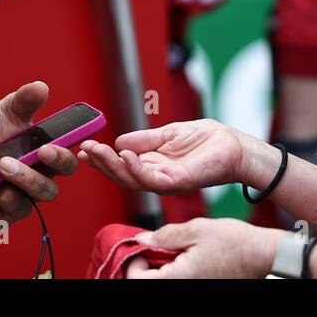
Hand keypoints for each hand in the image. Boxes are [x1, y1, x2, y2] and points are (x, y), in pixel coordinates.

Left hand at [0, 81, 77, 230]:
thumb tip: (40, 87)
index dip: (61, 159)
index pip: (67, 164)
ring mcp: (18, 202)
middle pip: (47, 191)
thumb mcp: (8, 111)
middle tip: (5, 162)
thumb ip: (25, 100)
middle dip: (28, 179)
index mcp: (47, 159)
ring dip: (7, 194)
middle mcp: (37, 183)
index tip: (46, 149)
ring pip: (23, 207)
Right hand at [78, 119, 243, 193]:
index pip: (120, 165)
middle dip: (100, 162)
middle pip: (121, 175)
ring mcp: (166, 182)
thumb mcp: (168, 134)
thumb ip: (144, 139)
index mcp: (152, 164)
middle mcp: (155, 176)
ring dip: (112, 165)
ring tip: (98, 150)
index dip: (101, 158)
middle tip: (85, 148)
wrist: (233, 145)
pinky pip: (151, 179)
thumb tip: (118, 141)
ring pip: (131, 179)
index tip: (83, 147)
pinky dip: (136, 168)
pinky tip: (125, 154)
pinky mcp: (178, 183)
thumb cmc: (206, 140)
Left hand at [128, 218, 280, 278]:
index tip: (142, 248)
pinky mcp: (201, 286)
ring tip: (174, 249)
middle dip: (147, 264)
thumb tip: (142, 239)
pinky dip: (176, 270)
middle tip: (157, 246)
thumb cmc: (235, 243)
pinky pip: (179, 281)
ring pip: (164, 281)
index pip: (136, 280)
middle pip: (149, 282)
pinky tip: (186, 256)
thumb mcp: (197, 229)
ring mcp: (193, 288)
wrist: (265, 255)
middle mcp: (183, 289)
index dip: (133, 262)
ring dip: (162, 267)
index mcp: (177, 279)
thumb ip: (165, 235)